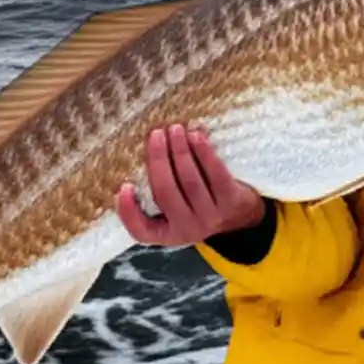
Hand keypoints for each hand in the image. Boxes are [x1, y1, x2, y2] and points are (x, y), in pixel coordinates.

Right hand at [116, 123, 265, 246]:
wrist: (240, 215)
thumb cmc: (197, 204)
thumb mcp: (175, 208)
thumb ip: (159, 188)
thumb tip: (147, 147)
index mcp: (167, 233)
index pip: (141, 231)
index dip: (128, 211)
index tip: (123, 187)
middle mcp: (187, 230)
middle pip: (166, 193)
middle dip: (158, 160)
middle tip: (155, 135)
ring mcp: (211, 218)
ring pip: (190, 181)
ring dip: (180, 152)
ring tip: (175, 129)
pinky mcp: (231, 202)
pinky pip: (215, 174)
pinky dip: (204, 153)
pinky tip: (196, 135)